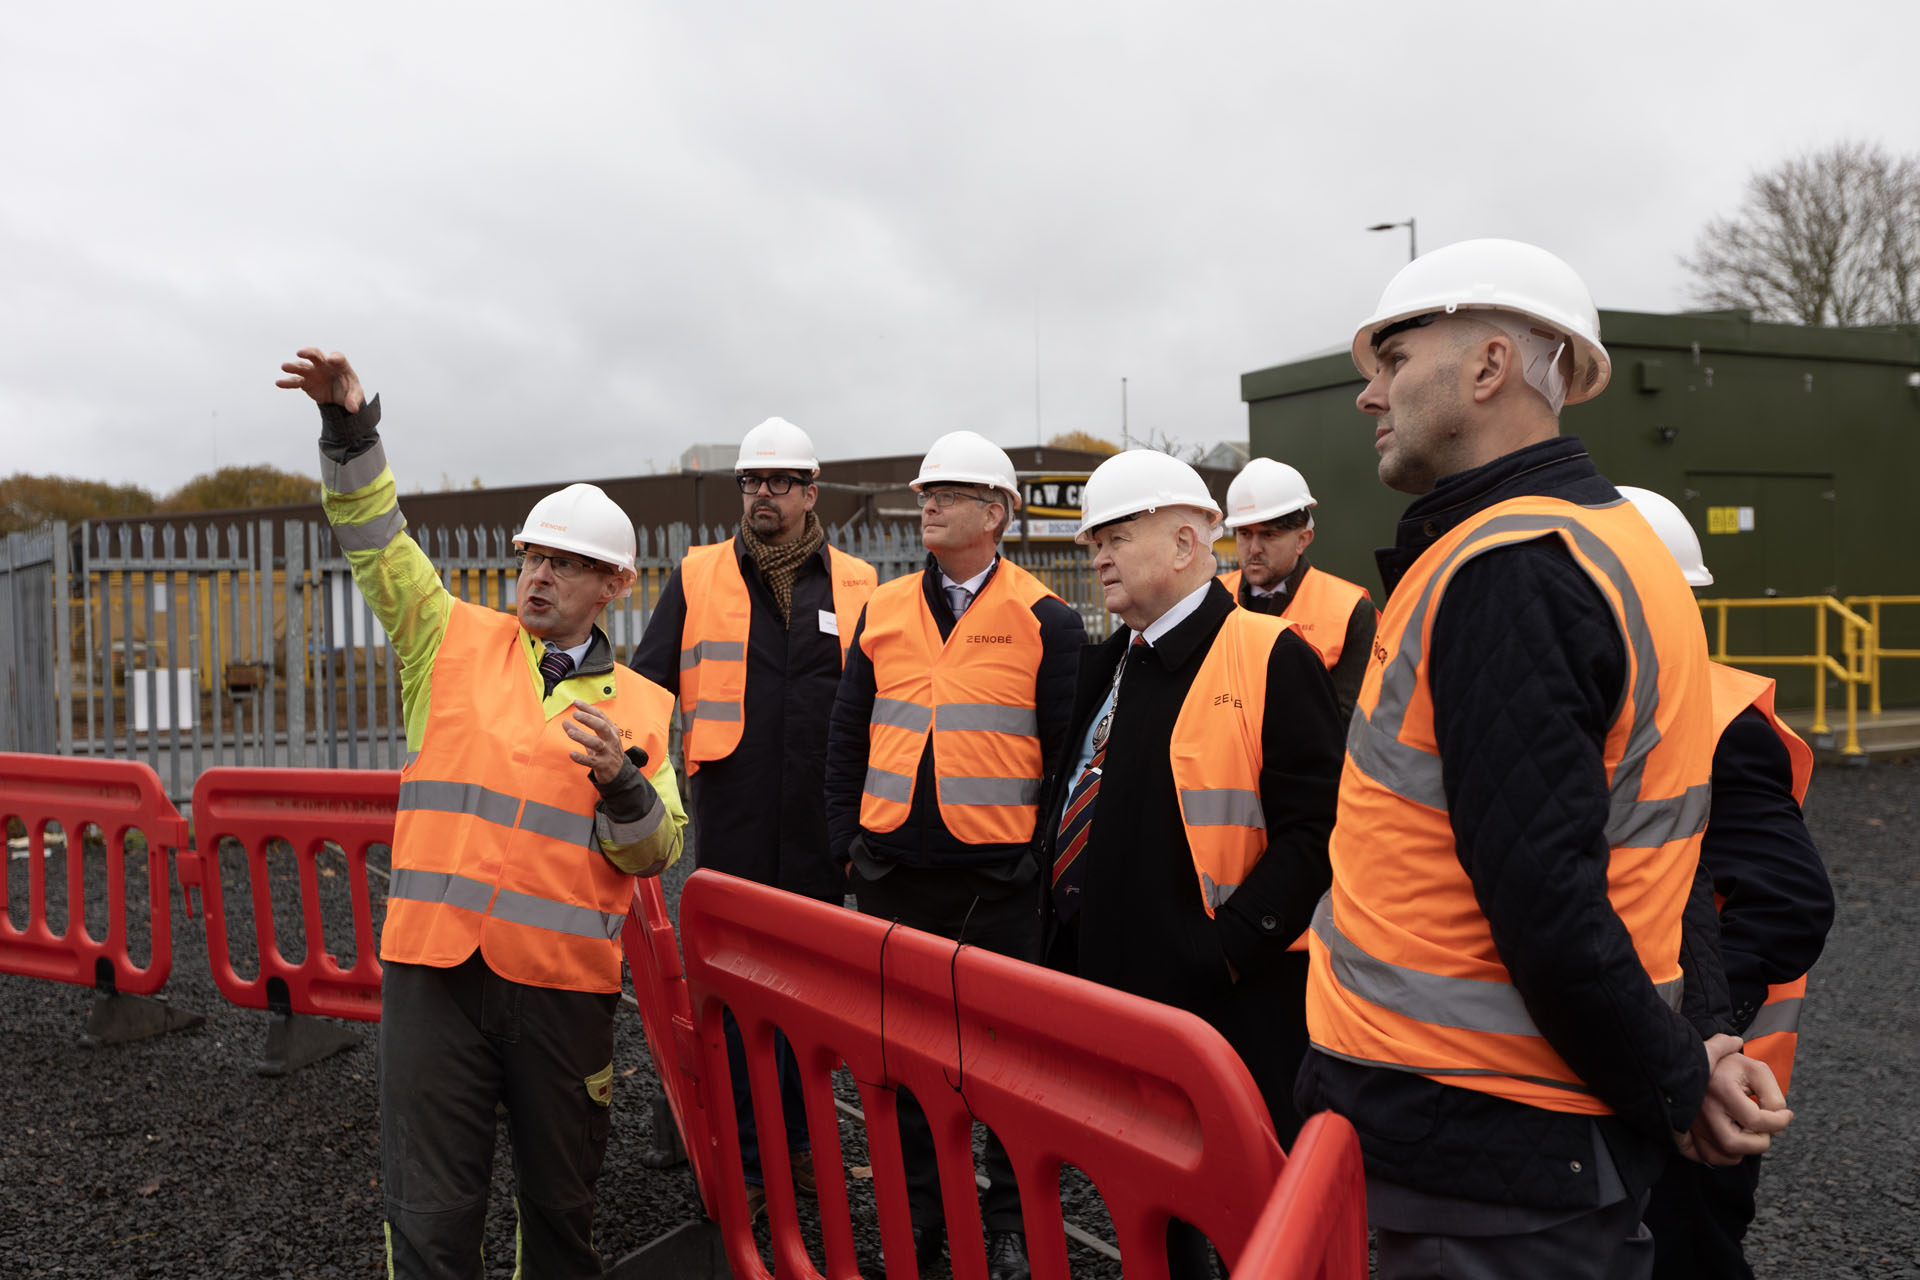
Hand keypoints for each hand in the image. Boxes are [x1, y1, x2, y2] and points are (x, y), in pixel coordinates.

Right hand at [275, 347, 365, 411]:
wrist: (339, 396)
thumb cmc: (349, 390)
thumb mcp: (356, 395)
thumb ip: (354, 400)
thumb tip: (353, 409)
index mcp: (340, 364)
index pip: (338, 357)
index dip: (335, 358)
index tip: (331, 360)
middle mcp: (324, 364)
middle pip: (315, 354)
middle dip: (308, 352)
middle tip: (300, 352)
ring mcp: (313, 372)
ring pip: (302, 366)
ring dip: (293, 366)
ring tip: (284, 366)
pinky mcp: (305, 382)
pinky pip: (295, 381)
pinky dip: (287, 382)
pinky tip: (279, 383)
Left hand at [564, 701, 627, 784]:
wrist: (618, 772)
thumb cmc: (607, 752)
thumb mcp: (598, 739)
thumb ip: (581, 731)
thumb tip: (565, 722)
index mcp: (611, 731)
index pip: (600, 716)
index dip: (588, 708)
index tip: (576, 703)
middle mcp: (611, 740)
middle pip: (602, 726)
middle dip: (589, 719)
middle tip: (576, 714)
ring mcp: (607, 752)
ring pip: (596, 743)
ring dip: (583, 736)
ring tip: (570, 732)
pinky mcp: (602, 765)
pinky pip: (591, 761)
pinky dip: (581, 758)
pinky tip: (572, 754)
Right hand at [1675, 1036, 1791, 1165]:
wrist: (1695, 1063)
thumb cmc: (1731, 1067)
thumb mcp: (1757, 1071)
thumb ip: (1773, 1095)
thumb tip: (1777, 1125)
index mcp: (1719, 1088)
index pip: (1755, 1120)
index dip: (1779, 1121)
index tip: (1786, 1115)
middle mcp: (1703, 1109)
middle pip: (1734, 1144)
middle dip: (1760, 1140)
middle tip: (1766, 1127)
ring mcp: (1693, 1123)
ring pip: (1723, 1155)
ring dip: (1746, 1148)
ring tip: (1750, 1130)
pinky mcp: (1688, 1132)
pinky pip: (1710, 1157)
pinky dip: (1728, 1155)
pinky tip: (1736, 1138)